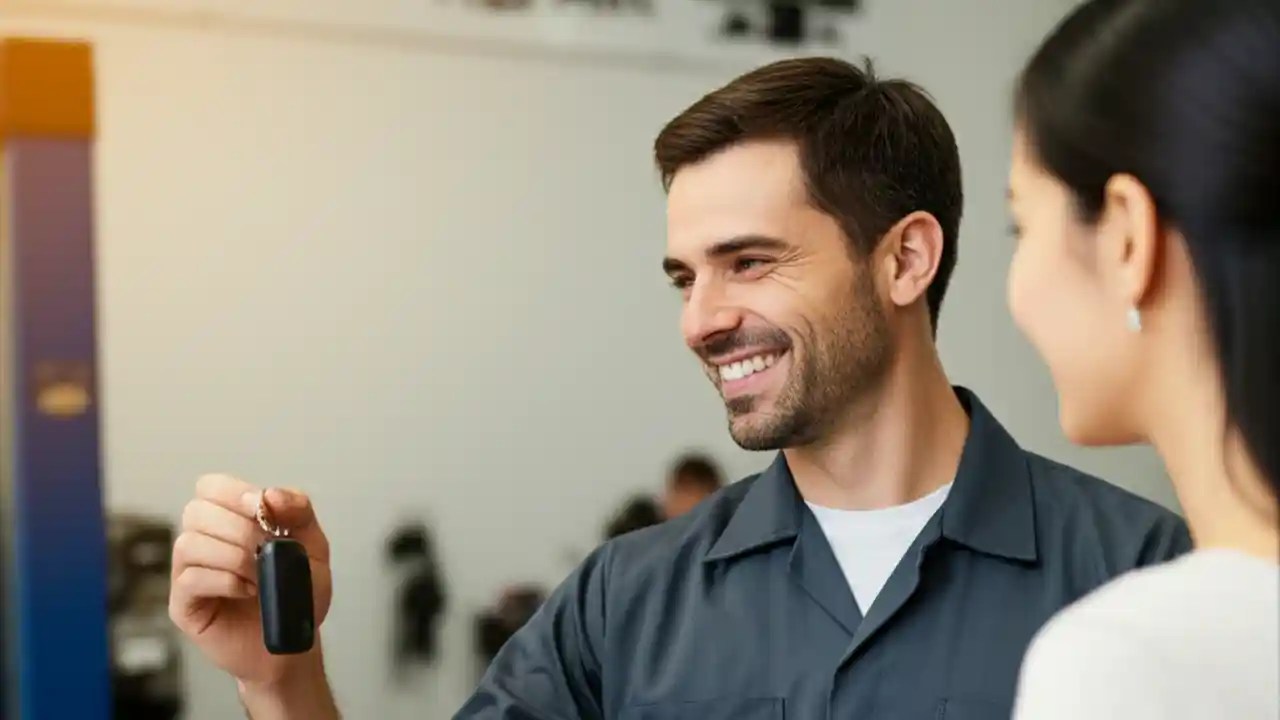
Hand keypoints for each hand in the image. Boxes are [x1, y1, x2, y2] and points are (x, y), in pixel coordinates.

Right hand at [169, 475, 333, 688]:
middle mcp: (204, 541)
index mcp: (230, 519)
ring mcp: (189, 572)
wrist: (294, 642)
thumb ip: (299, 512)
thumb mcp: (313, 546)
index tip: (262, 509)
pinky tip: (247, 591)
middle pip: (196, 511)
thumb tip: (270, 495)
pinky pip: (190, 578)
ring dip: (233, 557)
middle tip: (266, 550)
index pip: (211, 486)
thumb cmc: (297, 592)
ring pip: (189, 543)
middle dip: (238, 528)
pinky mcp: (183, 604)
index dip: (233, 492)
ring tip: (260, 576)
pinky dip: (224, 580)